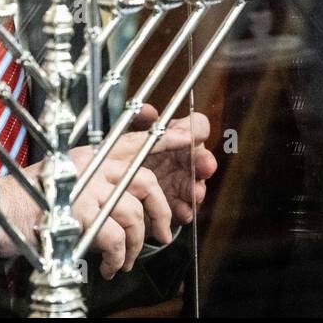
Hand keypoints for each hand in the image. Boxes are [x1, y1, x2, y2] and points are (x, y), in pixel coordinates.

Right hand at [0, 146, 173, 279]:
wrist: (0, 213)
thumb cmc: (32, 198)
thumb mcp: (68, 173)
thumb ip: (99, 176)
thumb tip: (133, 191)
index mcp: (93, 154)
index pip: (138, 141)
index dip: (169, 137)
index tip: (194, 133)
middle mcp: (93, 166)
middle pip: (146, 181)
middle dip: (160, 212)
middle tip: (163, 232)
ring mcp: (87, 188)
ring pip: (134, 214)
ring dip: (135, 243)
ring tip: (124, 259)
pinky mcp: (81, 213)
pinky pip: (117, 237)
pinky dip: (117, 256)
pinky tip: (108, 265)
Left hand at [123, 104, 217, 223]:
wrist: (118, 192)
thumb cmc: (127, 161)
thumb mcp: (130, 140)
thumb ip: (141, 123)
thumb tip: (148, 110)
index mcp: (177, 138)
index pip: (198, 127)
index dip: (197, 130)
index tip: (192, 135)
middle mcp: (184, 159)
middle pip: (203, 157)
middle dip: (205, 161)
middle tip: (204, 165)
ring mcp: (182, 182)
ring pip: (198, 184)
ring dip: (198, 189)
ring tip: (194, 193)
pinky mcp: (177, 205)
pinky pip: (187, 208)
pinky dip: (185, 210)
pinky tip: (182, 212)